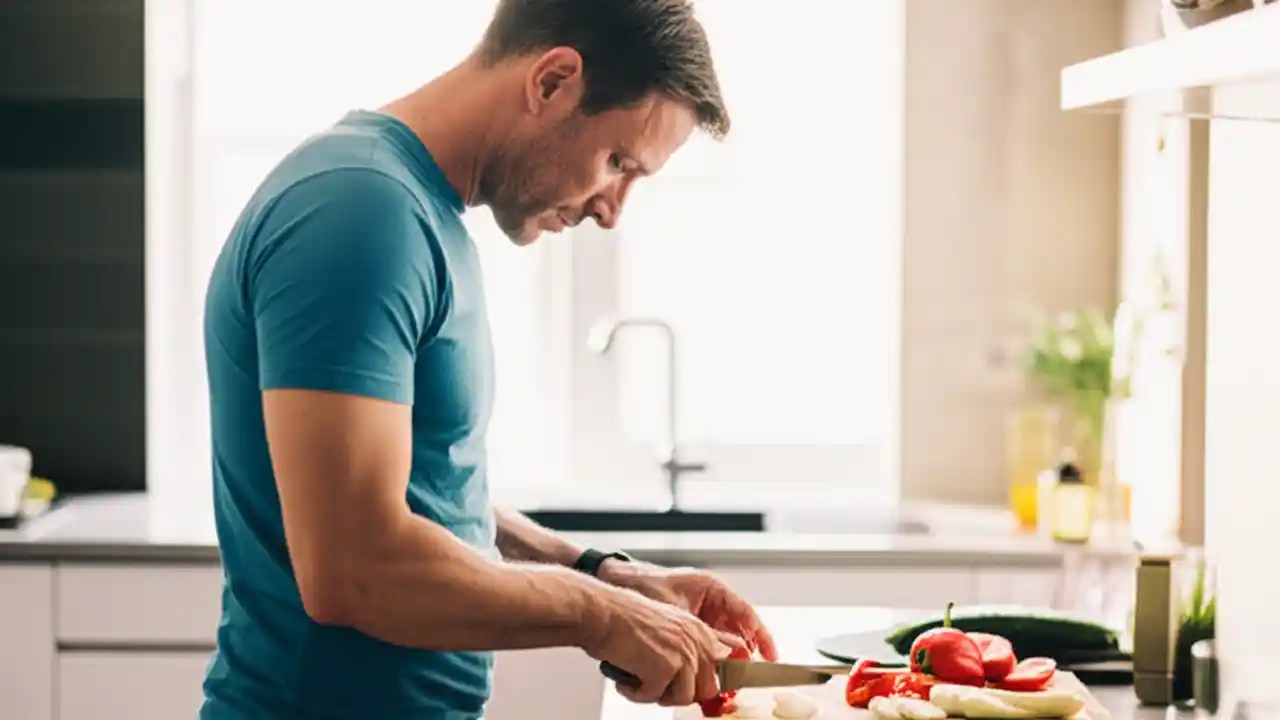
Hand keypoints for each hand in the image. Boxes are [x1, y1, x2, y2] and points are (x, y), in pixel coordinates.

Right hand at [584, 586, 745, 706]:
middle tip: (659, 686)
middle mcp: (697, 641)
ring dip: (657, 694)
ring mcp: (683, 655)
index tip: (696, 690)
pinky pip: (654, 697)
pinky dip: (636, 693)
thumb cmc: (625, 620)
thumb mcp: (668, 628)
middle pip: (707, 689)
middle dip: (682, 694)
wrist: (603, 613)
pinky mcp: (664, 668)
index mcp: (700, 630)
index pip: (725, 665)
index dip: (710, 683)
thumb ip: (687, 648)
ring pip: (683, 698)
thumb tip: (699, 680)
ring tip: (639, 680)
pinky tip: (626, 677)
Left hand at [600, 561, 778, 661]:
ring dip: (723, 660)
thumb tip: (732, 650)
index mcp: (712, 588)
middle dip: (743, 654)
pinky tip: (703, 675)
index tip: (769, 656)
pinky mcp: (684, 626)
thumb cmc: (644, 584)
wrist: (616, 583)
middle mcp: (708, 601)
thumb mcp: (678, 608)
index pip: (746, 614)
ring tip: (726, 679)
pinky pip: (703, 645)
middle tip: (746, 676)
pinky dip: (705, 660)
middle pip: (736, 630)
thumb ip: (704, 629)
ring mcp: (697, 614)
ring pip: (720, 641)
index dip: (761, 636)